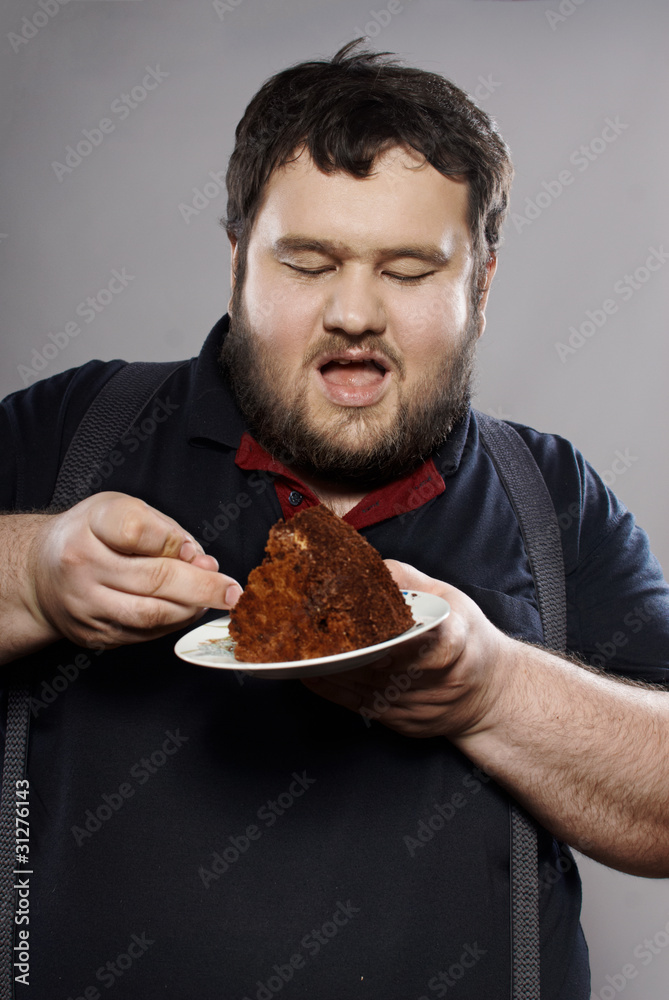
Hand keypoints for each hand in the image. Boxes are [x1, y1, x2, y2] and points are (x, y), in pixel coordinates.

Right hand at [25, 492, 242, 649]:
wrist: (39, 574)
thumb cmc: (89, 535)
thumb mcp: (119, 510)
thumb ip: (163, 530)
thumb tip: (201, 561)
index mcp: (90, 525)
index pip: (137, 531)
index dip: (174, 542)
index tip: (195, 551)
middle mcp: (82, 566)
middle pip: (153, 579)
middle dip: (202, 587)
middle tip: (232, 591)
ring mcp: (85, 605)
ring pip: (151, 614)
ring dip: (191, 609)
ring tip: (213, 600)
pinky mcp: (93, 634)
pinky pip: (143, 634)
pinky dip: (172, 623)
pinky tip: (187, 610)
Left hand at [302, 559, 508, 739]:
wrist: (491, 694)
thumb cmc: (468, 639)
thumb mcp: (451, 599)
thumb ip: (408, 581)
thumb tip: (365, 565)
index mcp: (454, 642)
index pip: (416, 639)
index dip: (383, 636)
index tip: (351, 624)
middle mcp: (435, 679)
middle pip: (382, 665)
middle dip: (344, 650)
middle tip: (308, 632)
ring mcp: (417, 705)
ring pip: (365, 686)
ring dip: (330, 669)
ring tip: (299, 649)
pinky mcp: (402, 722)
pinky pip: (360, 705)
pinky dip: (333, 690)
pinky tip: (309, 673)